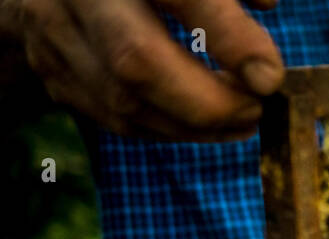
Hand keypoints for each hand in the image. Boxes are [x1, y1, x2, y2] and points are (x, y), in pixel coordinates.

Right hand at [10, 0, 284, 141]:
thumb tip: (267, 2)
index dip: (230, 38)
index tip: (271, 76)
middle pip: (136, 60)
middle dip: (209, 102)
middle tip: (256, 111)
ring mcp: (51, 30)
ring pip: (122, 100)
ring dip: (193, 125)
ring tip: (241, 122)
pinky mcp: (49, 67)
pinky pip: (110, 116)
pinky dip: (166, 128)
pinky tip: (203, 126)